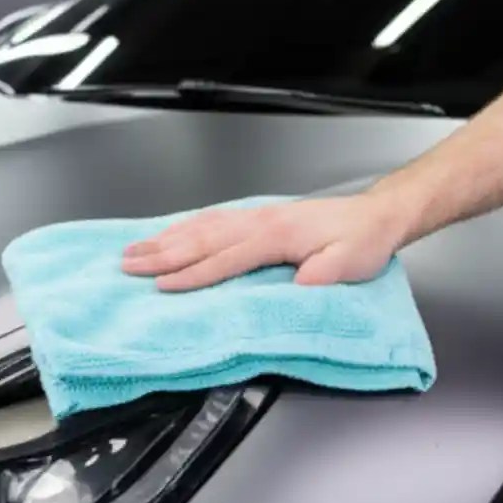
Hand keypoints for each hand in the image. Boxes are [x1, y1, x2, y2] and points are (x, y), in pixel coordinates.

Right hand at [122, 193, 411, 290]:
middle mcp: (260, 220)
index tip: (164, 287)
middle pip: (202, 238)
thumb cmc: (362, 243)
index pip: (226, 258)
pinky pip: (212, 220)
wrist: (374, 217)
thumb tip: (296, 287)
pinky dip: (184, 227)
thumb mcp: (349, 263)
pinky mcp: (256, 218)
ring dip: (165, 239)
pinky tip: (168, 234)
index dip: (193, 274)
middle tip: (128, 266)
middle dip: (162, 254)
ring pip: (201, 226)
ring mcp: (255, 216)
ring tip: (134, 251)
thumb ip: (321, 275)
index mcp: (277, 234)